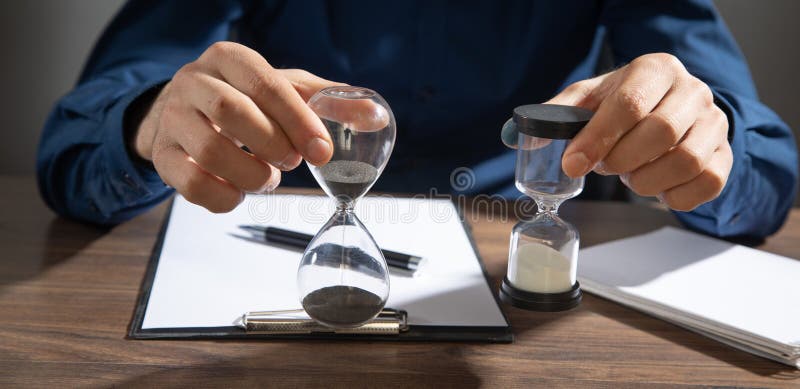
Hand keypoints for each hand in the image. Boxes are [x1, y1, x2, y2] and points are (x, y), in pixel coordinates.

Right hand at [133, 41, 341, 212]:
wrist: (187, 112)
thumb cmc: (245, 100)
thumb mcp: (285, 90)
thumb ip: (328, 101)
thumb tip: (376, 116)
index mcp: (229, 59)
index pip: (265, 85)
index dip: (298, 121)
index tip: (322, 151)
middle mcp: (194, 81)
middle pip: (231, 111)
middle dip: (272, 144)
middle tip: (292, 162)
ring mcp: (172, 118)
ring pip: (209, 149)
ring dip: (250, 174)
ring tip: (268, 179)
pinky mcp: (162, 154)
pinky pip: (189, 183)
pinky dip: (223, 196)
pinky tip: (240, 191)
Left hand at [550, 53, 731, 210]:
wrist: (672, 109)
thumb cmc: (625, 104)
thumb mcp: (589, 99)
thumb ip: (555, 115)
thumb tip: (518, 138)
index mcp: (655, 70)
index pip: (629, 104)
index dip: (597, 139)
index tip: (572, 164)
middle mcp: (692, 91)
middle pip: (660, 132)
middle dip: (622, 160)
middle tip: (606, 167)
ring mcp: (715, 123)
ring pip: (686, 161)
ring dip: (646, 180)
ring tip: (631, 175)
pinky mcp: (725, 155)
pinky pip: (707, 183)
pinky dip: (675, 196)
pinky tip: (657, 188)